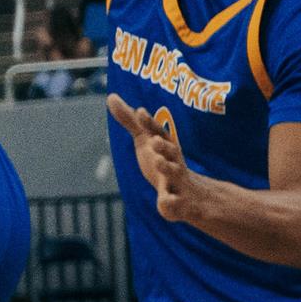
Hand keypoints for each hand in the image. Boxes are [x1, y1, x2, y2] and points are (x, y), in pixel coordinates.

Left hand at [106, 95, 199, 221]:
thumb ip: (130, 121)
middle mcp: (173, 161)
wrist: (189, 195)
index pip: (158, 132)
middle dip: (163, 145)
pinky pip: (174, 203)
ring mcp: (177, 181)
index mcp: (166, 147)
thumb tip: (111, 97)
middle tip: (153, 140)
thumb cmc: (162, 161)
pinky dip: (170, 204)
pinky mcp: (177, 202)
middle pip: (171, 151)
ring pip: (174, 174)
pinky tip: (163, 204)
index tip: (140, 112)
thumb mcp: (145, 141)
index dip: (150, 123)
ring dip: (166, 167)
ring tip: (157, 161)